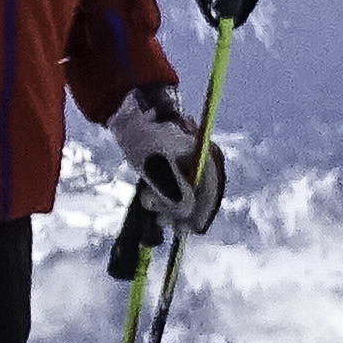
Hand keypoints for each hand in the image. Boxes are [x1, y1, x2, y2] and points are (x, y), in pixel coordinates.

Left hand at [104, 86, 225, 234]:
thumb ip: (176, 189)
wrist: (131, 113)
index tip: (189, 229)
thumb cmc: (147, 136)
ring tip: (150, 206)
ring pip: (184, 196)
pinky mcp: (173, 170)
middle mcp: (201, 164)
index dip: (201, 213)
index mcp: (206, 158)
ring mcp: (187, 167)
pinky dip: (162, 199)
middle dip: (180, 212)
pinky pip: (173, 191)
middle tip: (164, 222)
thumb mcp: (159, 164)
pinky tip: (149, 200)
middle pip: (199, 197)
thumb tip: (189, 212)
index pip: (211, 192)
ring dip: (168, 207)